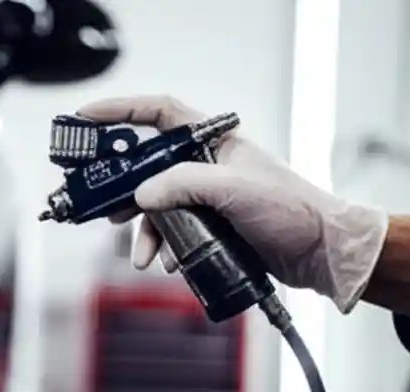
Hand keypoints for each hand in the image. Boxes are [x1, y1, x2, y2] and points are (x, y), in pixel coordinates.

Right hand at [77, 95, 389, 312]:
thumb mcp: (234, 190)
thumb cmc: (292, 211)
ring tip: (143, 256)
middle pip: (150, 168)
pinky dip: (167, 248)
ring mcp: (210, 197)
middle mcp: (209, 165)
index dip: (121, 112)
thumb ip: (183, 185)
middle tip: (104, 209)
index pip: (160, 113)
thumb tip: (142, 194)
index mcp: (215, 141)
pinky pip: (175, 233)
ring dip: (147, 233)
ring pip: (160, 208)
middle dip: (126, 192)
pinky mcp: (213, 226)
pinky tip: (170, 262)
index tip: (87, 119)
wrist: (322, 253)